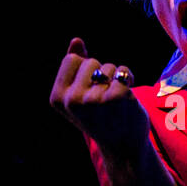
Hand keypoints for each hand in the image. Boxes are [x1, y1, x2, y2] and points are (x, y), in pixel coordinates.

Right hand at [50, 37, 150, 158]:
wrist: (123, 145)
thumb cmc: (101, 117)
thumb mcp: (80, 94)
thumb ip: (75, 67)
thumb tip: (76, 41)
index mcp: (57, 98)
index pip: (72, 59)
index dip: (85, 70)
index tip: (89, 89)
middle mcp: (72, 101)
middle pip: (91, 61)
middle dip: (101, 73)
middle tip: (105, 98)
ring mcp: (94, 100)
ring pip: (108, 67)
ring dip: (116, 78)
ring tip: (116, 101)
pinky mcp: (116, 98)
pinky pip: (123, 71)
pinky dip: (129, 78)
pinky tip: (127, 97)